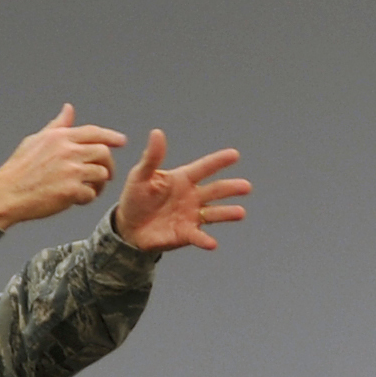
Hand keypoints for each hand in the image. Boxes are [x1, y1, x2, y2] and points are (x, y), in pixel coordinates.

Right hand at [0, 105, 125, 227]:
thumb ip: (57, 126)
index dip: (111, 136)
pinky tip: (75, 199)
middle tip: (106, 175)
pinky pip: (92, 194)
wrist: (7, 193)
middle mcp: (67, 151)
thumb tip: (69, 108)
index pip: (93, 132)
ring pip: (101, 174)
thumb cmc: (20, 168)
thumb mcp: (36, 140)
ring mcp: (70, 171)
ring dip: (98, 184)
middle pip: (104, 153)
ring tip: (87, 189)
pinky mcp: (71, 190)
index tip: (122, 141)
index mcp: (59, 137)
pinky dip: (87, 198)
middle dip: (108, 165)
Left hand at [112, 130, 250, 251]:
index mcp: (183, 179)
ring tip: (240, 212)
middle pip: (215, 191)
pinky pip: (198, 236)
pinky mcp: (186, 234)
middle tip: (246, 186)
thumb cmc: (136, 197)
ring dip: (227, 213)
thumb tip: (157, 133)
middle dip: (230, 188)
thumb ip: (152, 157)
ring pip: (213, 213)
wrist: (129, 227)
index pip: (203, 168)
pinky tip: (212, 243)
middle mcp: (192, 197)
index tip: (234, 155)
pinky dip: (205, 240)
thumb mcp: (140, 175)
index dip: (218, 162)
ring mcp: (191, 216)